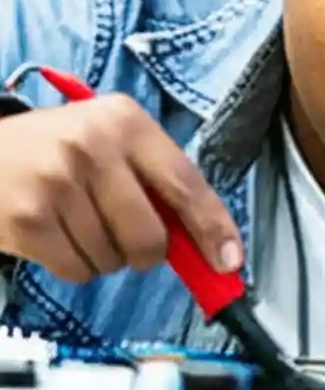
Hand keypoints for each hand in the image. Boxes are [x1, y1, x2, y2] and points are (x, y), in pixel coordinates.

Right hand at [0, 94, 242, 282]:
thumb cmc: (62, 148)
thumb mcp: (113, 140)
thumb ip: (159, 180)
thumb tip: (208, 243)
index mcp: (126, 121)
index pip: (185, 182)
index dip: (212, 227)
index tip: (229, 260)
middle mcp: (93, 147)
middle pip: (150, 235)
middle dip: (149, 253)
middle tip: (134, 242)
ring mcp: (57, 183)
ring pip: (113, 259)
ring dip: (106, 257)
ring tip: (82, 224)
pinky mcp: (27, 220)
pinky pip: (78, 271)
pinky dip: (77, 266)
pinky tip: (61, 237)